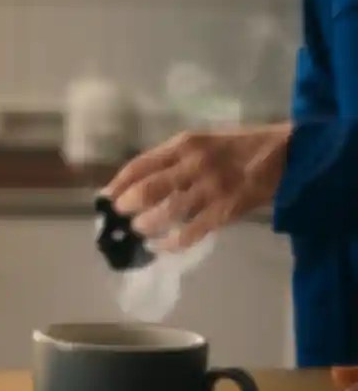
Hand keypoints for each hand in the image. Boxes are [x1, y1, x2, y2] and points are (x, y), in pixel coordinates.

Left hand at [102, 124, 292, 250]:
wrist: (287, 154)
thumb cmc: (237, 149)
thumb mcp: (201, 143)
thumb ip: (171, 161)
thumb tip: (134, 185)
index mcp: (184, 144)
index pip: (139, 165)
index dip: (117, 184)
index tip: (104, 198)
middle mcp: (194, 163)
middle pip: (147, 190)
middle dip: (126, 207)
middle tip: (120, 218)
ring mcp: (210, 187)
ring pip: (166, 212)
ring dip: (146, 225)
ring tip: (139, 231)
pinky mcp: (226, 209)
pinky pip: (191, 232)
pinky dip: (171, 243)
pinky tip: (160, 247)